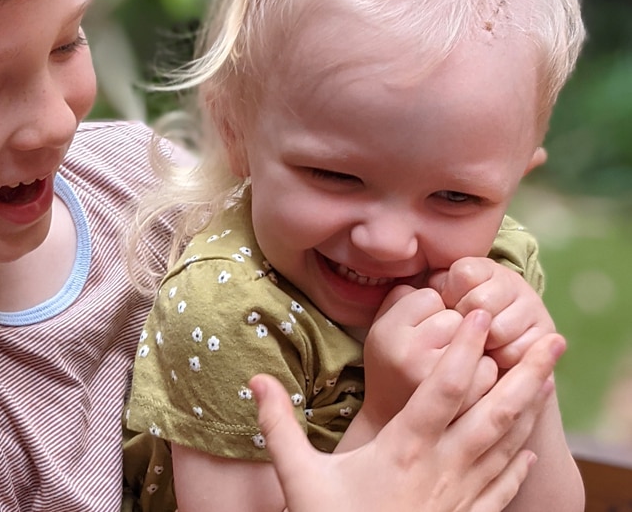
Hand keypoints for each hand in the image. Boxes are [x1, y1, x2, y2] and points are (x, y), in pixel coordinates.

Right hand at [252, 310, 565, 511]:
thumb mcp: (298, 477)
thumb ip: (279, 426)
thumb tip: (256, 380)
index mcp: (403, 450)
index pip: (442, 390)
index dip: (463, 350)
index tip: (478, 315)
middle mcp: (441, 469)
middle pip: (493, 412)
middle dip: (526, 372)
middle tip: (550, 338)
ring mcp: (459, 497)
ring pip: (506, 445)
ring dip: (530, 409)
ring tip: (548, 377)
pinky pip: (503, 487)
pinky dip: (519, 463)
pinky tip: (528, 448)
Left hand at [431, 257, 555, 368]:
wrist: (490, 353)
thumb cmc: (453, 325)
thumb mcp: (436, 303)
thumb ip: (423, 294)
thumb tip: (403, 291)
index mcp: (480, 267)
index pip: (463, 274)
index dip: (450, 297)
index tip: (449, 308)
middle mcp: (510, 281)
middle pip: (480, 303)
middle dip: (465, 324)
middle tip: (461, 333)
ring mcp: (532, 305)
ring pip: (498, 329)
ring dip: (483, 344)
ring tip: (476, 346)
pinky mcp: (547, 333)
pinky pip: (516, 351)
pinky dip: (501, 359)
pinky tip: (494, 357)